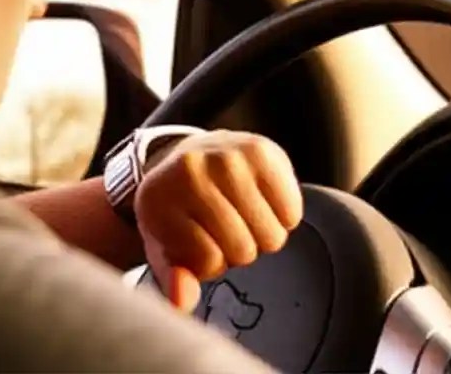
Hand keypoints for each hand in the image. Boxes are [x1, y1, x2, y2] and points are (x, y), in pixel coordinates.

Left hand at [134, 130, 302, 311]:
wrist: (190, 156)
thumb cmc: (179, 211)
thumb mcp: (165, 249)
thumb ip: (174, 281)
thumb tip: (183, 300)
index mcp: (158, 200)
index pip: (209, 262)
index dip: (210, 263)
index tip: (199, 242)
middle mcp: (191, 172)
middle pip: (243, 249)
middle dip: (239, 250)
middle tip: (225, 229)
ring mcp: (227, 157)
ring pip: (271, 234)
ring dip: (262, 236)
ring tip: (242, 215)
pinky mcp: (261, 150)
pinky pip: (291, 212)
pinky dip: (284, 216)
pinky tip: (263, 202)